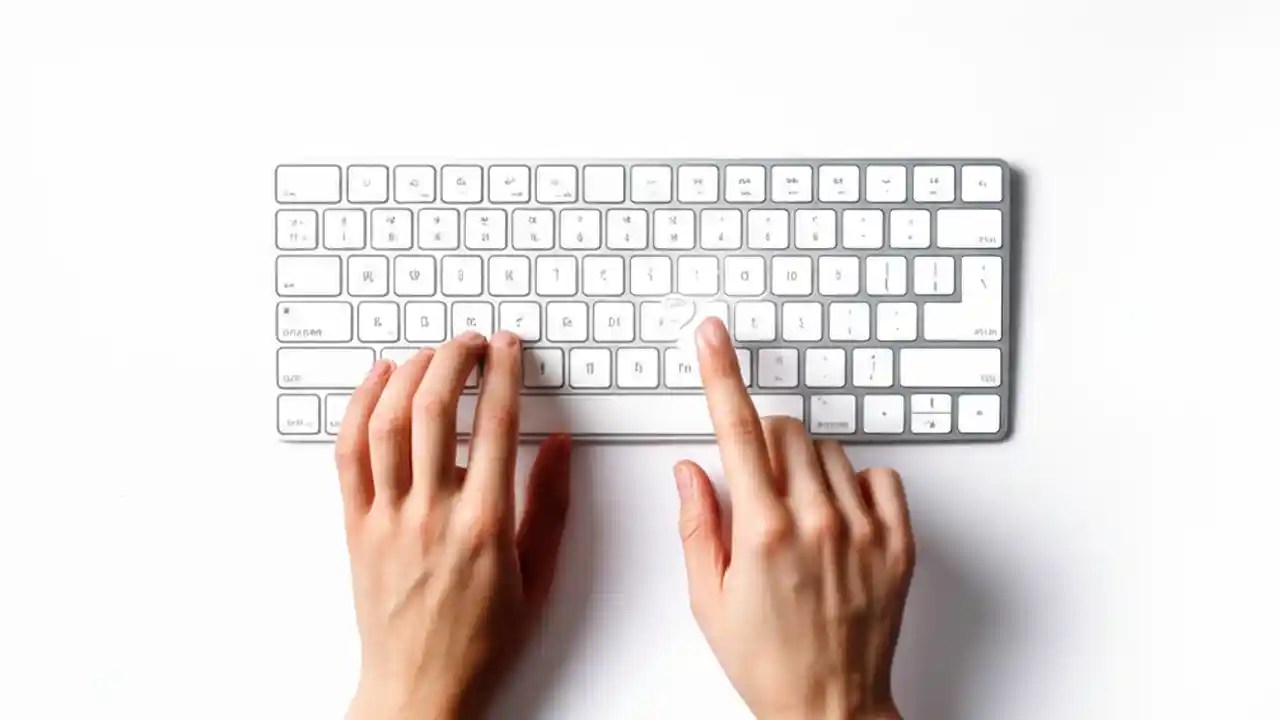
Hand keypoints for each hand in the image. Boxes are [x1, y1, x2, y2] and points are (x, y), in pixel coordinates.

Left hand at [335, 332, 571, 719]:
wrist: (419, 690)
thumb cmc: (480, 642)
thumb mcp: (537, 577)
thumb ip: (551, 506)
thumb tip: (559, 446)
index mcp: (484, 526)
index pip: (496, 424)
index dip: (503, 372)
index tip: (509, 347)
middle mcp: (432, 514)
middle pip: (437, 408)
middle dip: (456, 358)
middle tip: (472, 341)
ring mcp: (387, 518)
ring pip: (390, 421)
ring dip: (410, 373)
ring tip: (431, 353)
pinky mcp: (355, 526)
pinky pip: (348, 453)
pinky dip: (359, 407)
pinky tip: (377, 381)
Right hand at [675, 318, 915, 719]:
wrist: (830, 707)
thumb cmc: (766, 659)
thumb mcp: (708, 598)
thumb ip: (697, 524)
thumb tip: (690, 469)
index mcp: (764, 532)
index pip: (736, 430)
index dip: (720, 373)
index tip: (714, 337)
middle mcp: (818, 522)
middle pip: (787, 430)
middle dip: (763, 443)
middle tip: (757, 489)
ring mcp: (865, 530)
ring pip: (830, 450)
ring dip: (807, 466)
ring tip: (797, 518)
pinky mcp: (899, 543)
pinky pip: (879, 475)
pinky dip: (856, 484)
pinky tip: (839, 519)